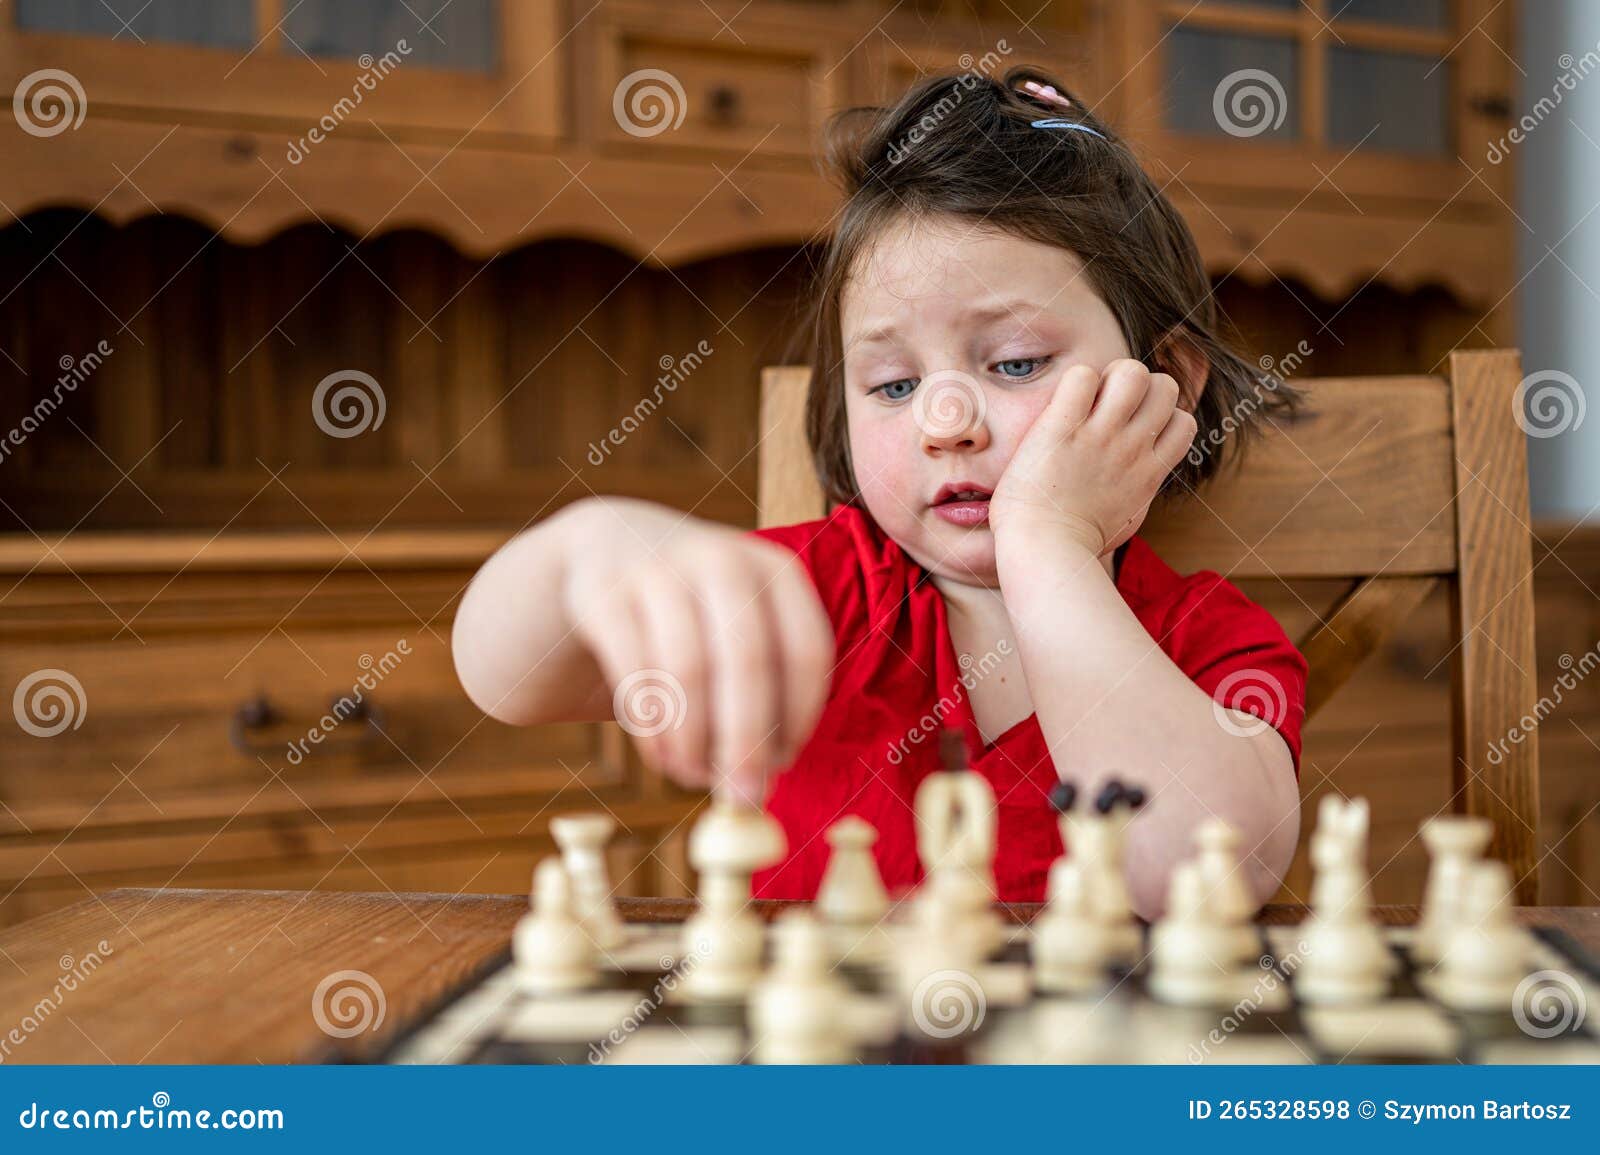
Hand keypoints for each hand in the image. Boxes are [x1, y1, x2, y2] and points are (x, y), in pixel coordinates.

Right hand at [560, 498, 834, 803]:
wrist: (605, 550)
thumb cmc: (693, 615)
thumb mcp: (740, 627)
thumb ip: (762, 693)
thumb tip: (758, 786)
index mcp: (774, 569)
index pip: (806, 649)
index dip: (800, 715)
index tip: (785, 761)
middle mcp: (722, 559)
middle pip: (748, 660)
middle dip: (747, 739)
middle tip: (743, 797)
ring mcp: (660, 570)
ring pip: (687, 669)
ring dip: (693, 739)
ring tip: (692, 776)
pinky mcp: (605, 593)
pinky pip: (635, 672)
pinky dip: (651, 727)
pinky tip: (659, 754)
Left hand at [989, 359, 1196, 555]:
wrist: (1047, 552)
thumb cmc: (1077, 546)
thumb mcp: (1125, 519)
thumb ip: (1137, 493)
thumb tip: (1140, 483)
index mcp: (1149, 471)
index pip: (1183, 421)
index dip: (1160, 415)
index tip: (1132, 428)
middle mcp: (1132, 448)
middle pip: (1165, 386)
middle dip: (1140, 386)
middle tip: (1108, 406)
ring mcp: (1100, 435)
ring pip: (1132, 371)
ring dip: (1110, 376)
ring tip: (1087, 399)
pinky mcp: (1062, 427)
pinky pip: (1082, 376)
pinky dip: (1073, 382)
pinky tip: (1061, 406)